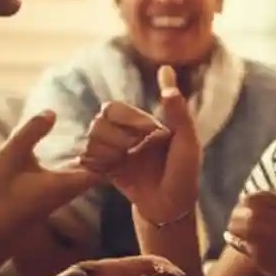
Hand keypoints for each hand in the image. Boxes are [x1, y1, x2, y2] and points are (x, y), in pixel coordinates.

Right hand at [0, 111, 99, 267]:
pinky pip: (78, 180)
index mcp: (66, 182)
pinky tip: (75, 152)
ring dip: (93, 159)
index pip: (103, 167)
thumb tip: (52, 112)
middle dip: (105, 152)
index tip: (109, 132)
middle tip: (104, 130)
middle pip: (100, 171)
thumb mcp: (12, 156)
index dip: (110, 150)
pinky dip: (82, 166)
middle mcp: (71, 191)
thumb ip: (30, 133)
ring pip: (89, 176)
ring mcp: (64, 197)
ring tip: (93, 136)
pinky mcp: (55, 198)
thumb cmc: (1, 193)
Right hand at [84, 66, 200, 222]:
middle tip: (134, 150)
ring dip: (107, 149)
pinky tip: (113, 171)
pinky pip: (88, 158)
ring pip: (92, 137)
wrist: (170, 208)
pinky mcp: (106, 170)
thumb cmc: (184, 172)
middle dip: (115, 136)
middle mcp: (126, 134)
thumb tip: (166, 68)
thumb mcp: (186, 140)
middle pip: (99, 121)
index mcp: (143, 123)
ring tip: (125, 161)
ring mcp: (115, 151)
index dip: (128, 121)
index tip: (147, 135)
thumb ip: (177, 109)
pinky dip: (98, 162)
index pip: (117, 109)